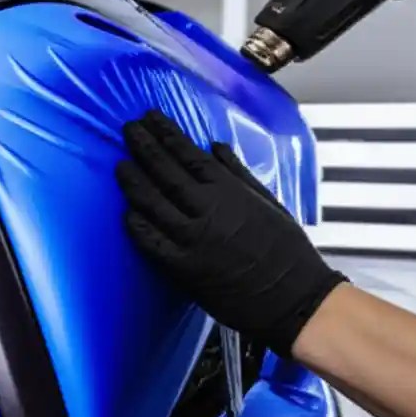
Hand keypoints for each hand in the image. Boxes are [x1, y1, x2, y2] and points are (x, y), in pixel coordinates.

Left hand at [115, 111, 346, 357]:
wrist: (295, 298)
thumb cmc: (287, 251)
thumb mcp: (268, 202)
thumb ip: (238, 173)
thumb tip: (215, 146)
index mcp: (230, 191)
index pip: (188, 154)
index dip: (166, 134)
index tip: (150, 118)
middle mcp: (207, 210)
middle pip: (165, 172)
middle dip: (143, 147)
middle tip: (128, 129)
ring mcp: (192, 239)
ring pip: (152, 203)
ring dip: (133, 181)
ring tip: (120, 165)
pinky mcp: (183, 268)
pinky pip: (152, 241)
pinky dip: (137, 225)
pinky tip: (127, 212)